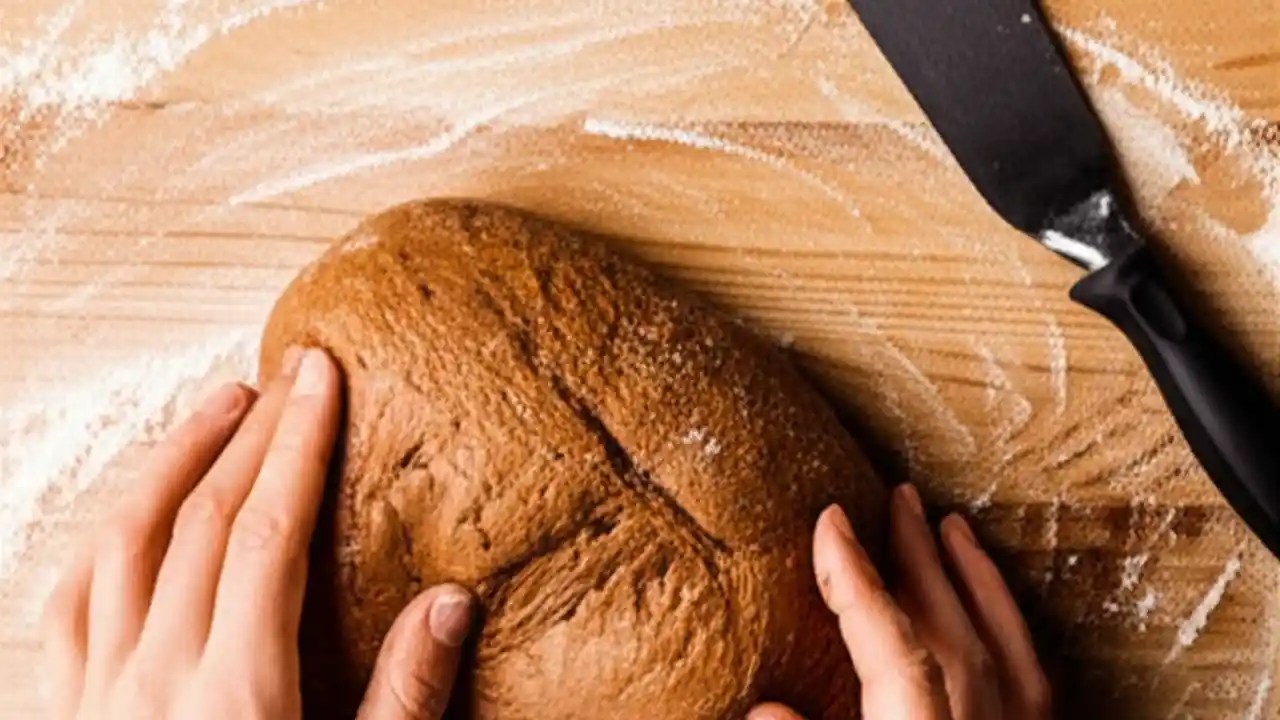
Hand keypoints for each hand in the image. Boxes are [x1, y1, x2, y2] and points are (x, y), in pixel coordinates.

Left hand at [41, 348, 474, 719]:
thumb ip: (402, 700)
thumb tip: (451, 600)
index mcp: (236, 690)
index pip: (267, 530)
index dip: (299, 444)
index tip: (321, 377)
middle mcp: (152, 675)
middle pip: (198, 519)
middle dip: (248, 435)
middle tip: (284, 375)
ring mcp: (90, 692)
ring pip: (119, 540)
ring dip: (169, 461)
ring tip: (215, 409)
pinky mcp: (55, 712)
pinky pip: (64, 598)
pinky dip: (101, 533)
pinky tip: (127, 511)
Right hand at [752, 484, 1050, 719]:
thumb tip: (763, 706)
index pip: (896, 656)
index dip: (859, 586)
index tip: (832, 523)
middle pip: (953, 638)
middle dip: (920, 561)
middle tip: (899, 499)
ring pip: (1006, 654)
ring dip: (974, 582)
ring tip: (952, 526)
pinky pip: (1037, 685)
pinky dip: (1013, 632)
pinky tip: (998, 611)